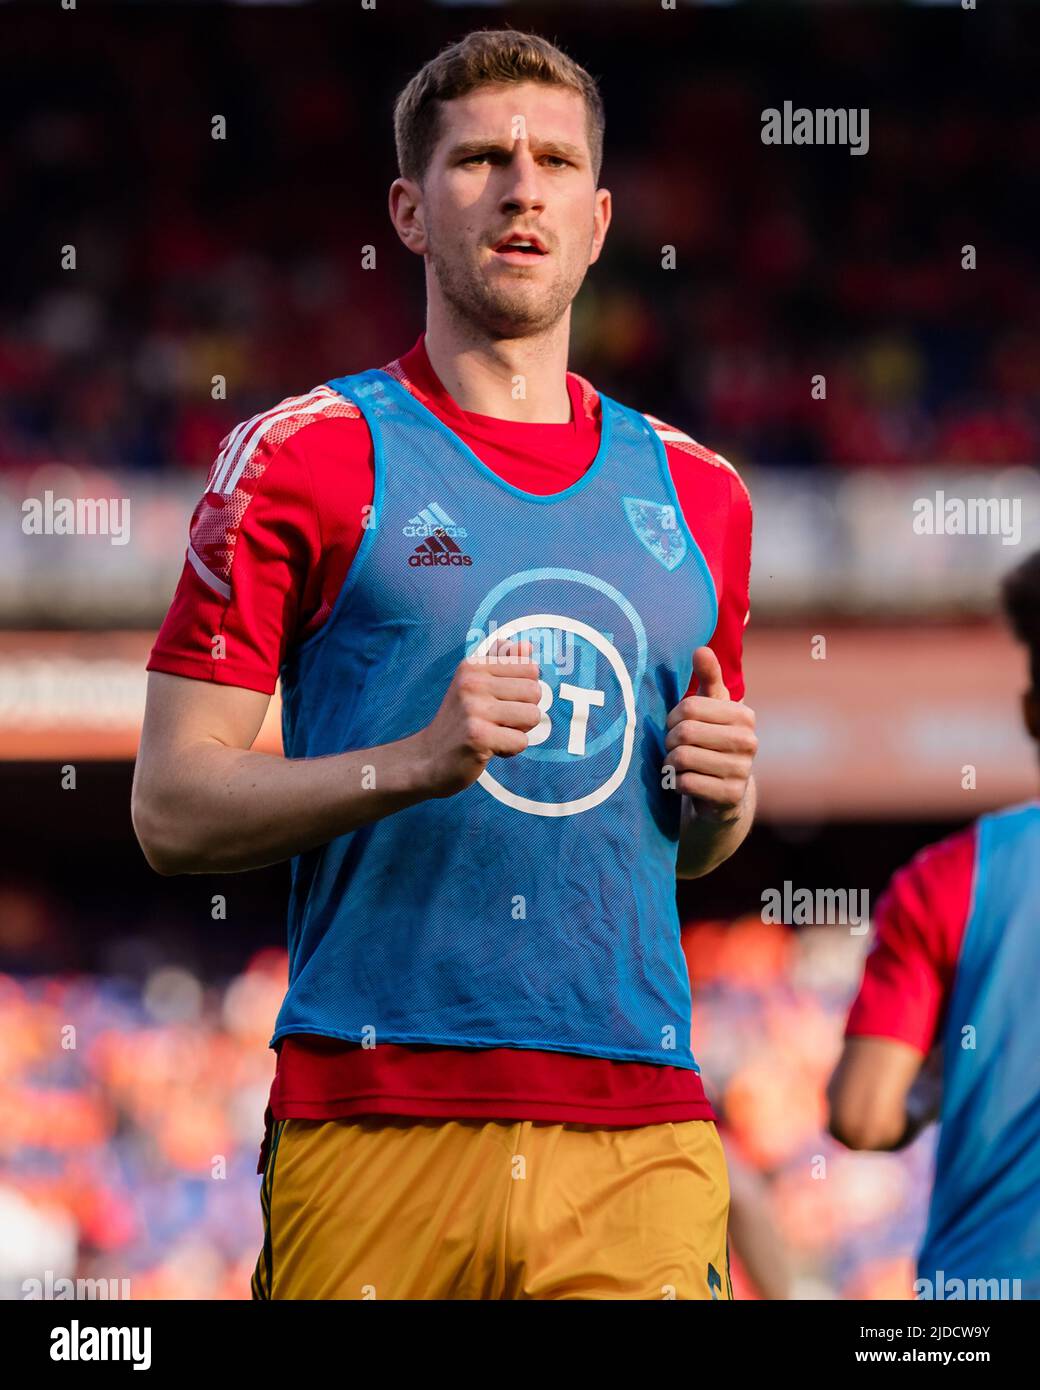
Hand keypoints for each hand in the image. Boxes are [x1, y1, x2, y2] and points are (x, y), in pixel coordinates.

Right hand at [413, 638, 542, 797]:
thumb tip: (527, 646)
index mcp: (473, 666)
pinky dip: (510, 750)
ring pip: (532, 716)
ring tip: (495, 734)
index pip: (530, 669)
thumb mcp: (474, 685)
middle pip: (535, 692)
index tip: (500, 703)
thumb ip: (501, 663)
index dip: (523, 691)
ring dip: (519, 731)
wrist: (427, 759)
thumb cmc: (458, 722)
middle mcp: (472, 683)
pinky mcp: (478, 736)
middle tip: (499, 722)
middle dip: (525, 712)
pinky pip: (521, 741)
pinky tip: (489, 748)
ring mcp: (474, 709)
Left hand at [663, 647, 756, 821]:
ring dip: (670, 763)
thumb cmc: (710, 740)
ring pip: (683, 758)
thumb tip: (701, 649)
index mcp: (744, 716)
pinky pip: (686, 783)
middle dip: (669, 741)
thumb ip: (708, 677)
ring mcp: (743, 770)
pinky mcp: (730, 796)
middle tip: (673, 747)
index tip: (675, 725)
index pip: (689, 707)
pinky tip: (682, 781)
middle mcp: (749, 742)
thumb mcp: (710, 707)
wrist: (721, 793)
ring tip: (676, 764)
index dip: (672, 717)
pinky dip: (675, 782)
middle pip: (685, 732)